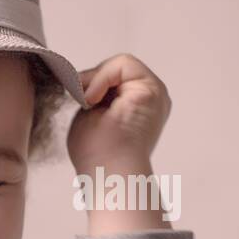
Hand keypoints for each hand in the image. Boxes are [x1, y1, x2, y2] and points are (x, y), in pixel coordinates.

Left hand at [67, 53, 170, 175]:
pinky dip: (102, 77)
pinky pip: (123, 64)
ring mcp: (156, 94)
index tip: (82, 102)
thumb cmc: (97, 155)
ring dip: (98, 79)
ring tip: (90, 103)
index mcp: (141, 108)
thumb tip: (85, 78)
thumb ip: (94, 95)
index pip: (115, 79)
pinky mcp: (153, 91)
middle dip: (96, 80)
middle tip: (84, 102)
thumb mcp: (90, 115)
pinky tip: (94, 100)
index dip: (94, 83)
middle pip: (119, 69)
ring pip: (122, 64)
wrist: (107, 173)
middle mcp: (154, 99)